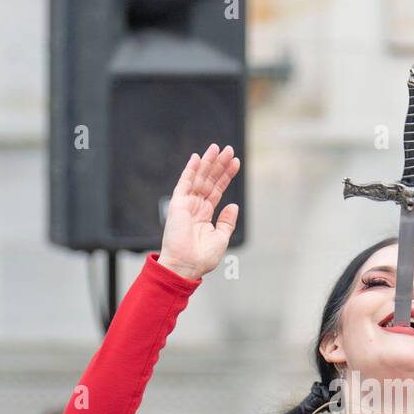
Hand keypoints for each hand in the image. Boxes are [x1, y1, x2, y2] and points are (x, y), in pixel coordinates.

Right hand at [158, 143, 240, 279]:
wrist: (186, 266)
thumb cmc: (202, 257)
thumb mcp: (221, 237)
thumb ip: (227, 221)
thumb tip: (233, 205)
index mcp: (205, 215)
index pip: (217, 189)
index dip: (226, 176)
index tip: (236, 163)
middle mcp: (196, 207)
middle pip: (209, 180)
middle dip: (219, 165)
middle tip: (229, 149)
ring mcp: (186, 204)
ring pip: (199, 178)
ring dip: (208, 162)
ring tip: (217, 148)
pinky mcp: (177, 204)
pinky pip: (184, 183)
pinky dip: (190, 169)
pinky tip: (197, 157)